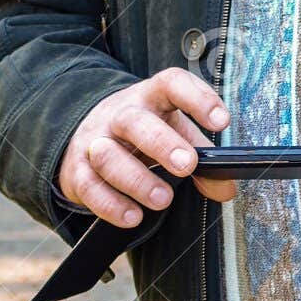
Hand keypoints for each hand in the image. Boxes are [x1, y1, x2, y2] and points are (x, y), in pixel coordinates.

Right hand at [58, 68, 238, 226]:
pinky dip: (112, 205)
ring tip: (163, 199)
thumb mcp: (176, 133)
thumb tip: (224, 188)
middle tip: (187, 165)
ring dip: (138, 180)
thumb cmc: (143, 133)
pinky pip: (90, 187)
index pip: (172, 83)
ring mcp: (95, 140)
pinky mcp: (77, 170)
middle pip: (136, 121)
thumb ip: (203, 157)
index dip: (198, 98)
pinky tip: (134, 216)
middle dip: (163, 143)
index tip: (221, 121)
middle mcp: (120, 114)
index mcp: (151, 97)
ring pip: (108, 155)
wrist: (88, 134)